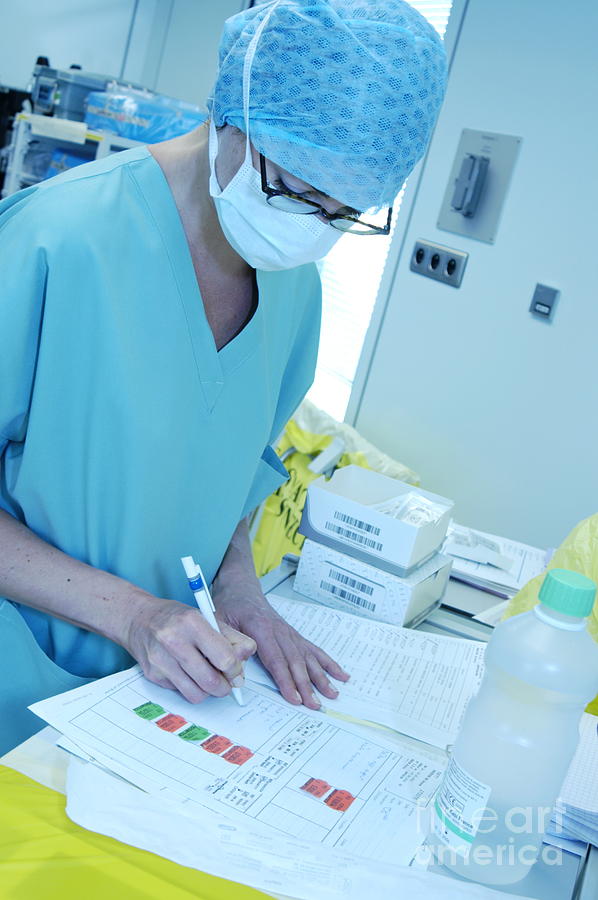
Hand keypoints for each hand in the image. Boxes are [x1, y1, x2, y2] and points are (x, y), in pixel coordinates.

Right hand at [123, 593, 255, 702]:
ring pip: (197, 694)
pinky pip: (181, 692)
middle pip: (211, 681)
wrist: (138, 619)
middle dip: (224, 686)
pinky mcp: (153, 675)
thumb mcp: (207, 618)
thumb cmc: (177, 619)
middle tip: (226, 681)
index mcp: (192, 622)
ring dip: (208, 690)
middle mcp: (174, 641)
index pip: (224, 658)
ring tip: (208, 677)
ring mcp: (161, 660)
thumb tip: (247, 655)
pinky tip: (187, 672)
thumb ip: (232, 636)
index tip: (237, 671)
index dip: (235, 670)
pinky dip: (190, 687)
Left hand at [212, 579, 349, 709]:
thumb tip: (237, 664)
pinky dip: (328, 663)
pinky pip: (313, 650)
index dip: (286, 680)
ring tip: (332, 694)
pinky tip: (341, 674)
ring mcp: (289, 633)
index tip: (294, 698)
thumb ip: (227, 641)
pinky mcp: (294, 636)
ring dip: (320, 677)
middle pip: (295, 661)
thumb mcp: (219, 620)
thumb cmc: (230, 606)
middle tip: (314, 705)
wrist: (240, 588)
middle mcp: (280, 630)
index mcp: (260, 626)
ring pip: (307, 657)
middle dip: (306, 685)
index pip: (275, 658)